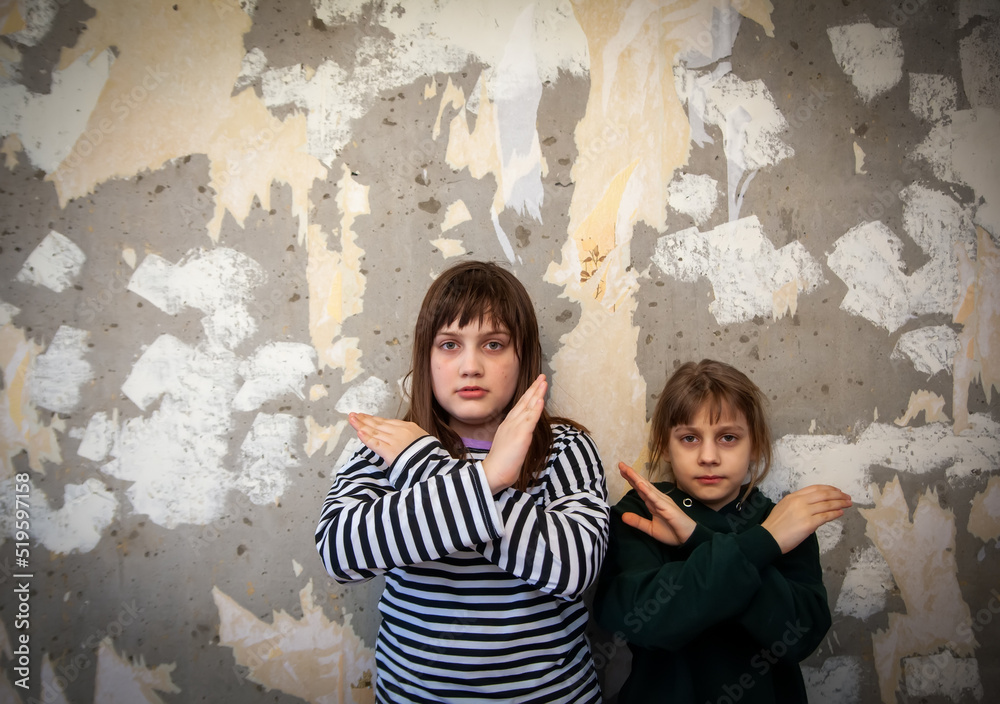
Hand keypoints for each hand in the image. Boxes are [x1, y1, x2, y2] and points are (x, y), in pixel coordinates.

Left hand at [349, 413, 426, 464]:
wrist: (434, 464)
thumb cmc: (431, 454)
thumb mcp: (423, 439)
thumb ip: (412, 437)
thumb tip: (406, 439)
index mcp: (408, 427)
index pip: (387, 422)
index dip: (374, 419)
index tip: (365, 416)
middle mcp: (400, 431)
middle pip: (378, 424)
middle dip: (364, 419)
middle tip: (354, 415)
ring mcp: (394, 441)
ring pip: (374, 432)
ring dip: (361, 425)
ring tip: (352, 419)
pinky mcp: (390, 452)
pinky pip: (375, 444)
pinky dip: (366, 438)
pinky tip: (358, 432)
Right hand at [482, 374, 546, 493]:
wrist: (493, 473)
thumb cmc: (501, 464)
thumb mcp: (509, 446)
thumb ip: (516, 437)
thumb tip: (524, 435)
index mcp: (508, 426)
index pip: (520, 407)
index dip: (529, 395)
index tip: (536, 385)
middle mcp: (511, 423)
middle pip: (524, 402)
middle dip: (534, 389)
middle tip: (542, 377)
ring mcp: (515, 428)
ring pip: (528, 407)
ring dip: (537, 393)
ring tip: (543, 382)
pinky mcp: (521, 435)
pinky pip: (530, 419)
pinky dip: (536, 409)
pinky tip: (540, 399)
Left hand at [618, 462, 695, 545]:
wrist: (688, 538)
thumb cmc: (672, 532)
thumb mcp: (650, 528)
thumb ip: (637, 522)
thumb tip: (623, 516)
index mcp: (653, 503)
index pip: (640, 489)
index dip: (631, 479)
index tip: (622, 471)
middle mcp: (658, 499)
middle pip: (642, 484)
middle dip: (631, 474)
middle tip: (620, 464)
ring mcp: (663, 502)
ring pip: (648, 488)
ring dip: (637, 478)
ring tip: (628, 470)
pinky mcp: (667, 508)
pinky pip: (655, 498)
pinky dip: (647, 491)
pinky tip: (640, 485)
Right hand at [761, 484, 851, 553]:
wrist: (768, 538)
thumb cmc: (775, 526)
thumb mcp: (784, 507)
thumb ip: (797, 504)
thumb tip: (811, 505)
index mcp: (793, 497)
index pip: (815, 488)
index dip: (829, 488)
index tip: (837, 491)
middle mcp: (799, 502)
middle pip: (824, 494)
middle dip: (838, 495)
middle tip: (847, 497)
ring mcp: (804, 512)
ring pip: (827, 505)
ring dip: (840, 504)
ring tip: (848, 504)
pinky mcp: (809, 524)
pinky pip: (826, 517)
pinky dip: (835, 514)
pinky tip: (840, 513)